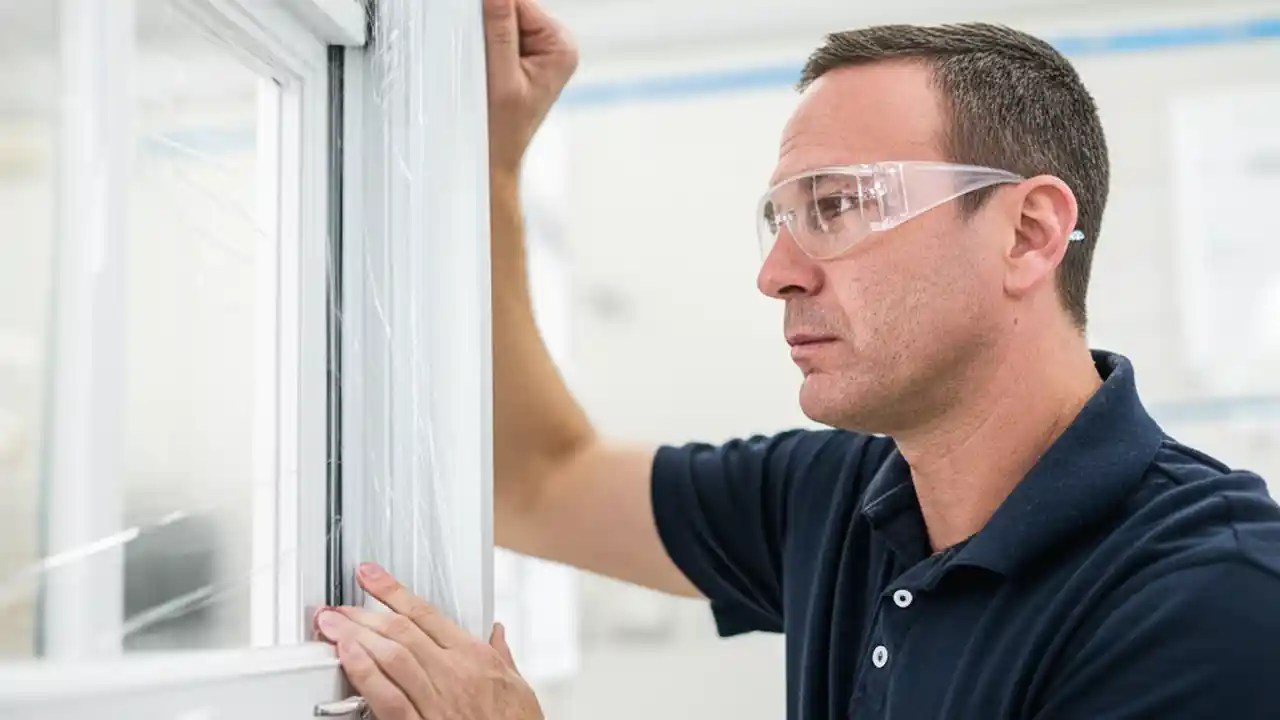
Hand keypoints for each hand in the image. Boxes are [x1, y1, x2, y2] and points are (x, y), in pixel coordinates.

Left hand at [315, 562, 542, 719]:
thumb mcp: (519, 687)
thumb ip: (502, 656)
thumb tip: (497, 633)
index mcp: (475, 657)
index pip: (425, 613)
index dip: (392, 591)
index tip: (370, 577)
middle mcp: (453, 673)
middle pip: (400, 630)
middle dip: (363, 613)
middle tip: (337, 605)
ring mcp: (436, 700)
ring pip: (391, 656)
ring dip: (356, 636)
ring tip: (331, 624)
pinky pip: (388, 698)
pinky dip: (365, 674)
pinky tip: (347, 658)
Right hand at [485, 0, 578, 174]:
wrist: (493, 158)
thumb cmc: (501, 130)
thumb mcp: (500, 77)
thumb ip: (500, 31)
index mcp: (560, 46)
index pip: (519, 3)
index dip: (490, 11)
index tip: (475, 36)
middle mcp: (555, 44)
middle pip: (511, 9)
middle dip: (487, 26)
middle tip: (479, 61)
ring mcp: (538, 50)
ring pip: (500, 21)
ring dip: (483, 38)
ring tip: (482, 70)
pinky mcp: (521, 57)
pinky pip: (496, 36)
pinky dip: (483, 46)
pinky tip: (482, 69)